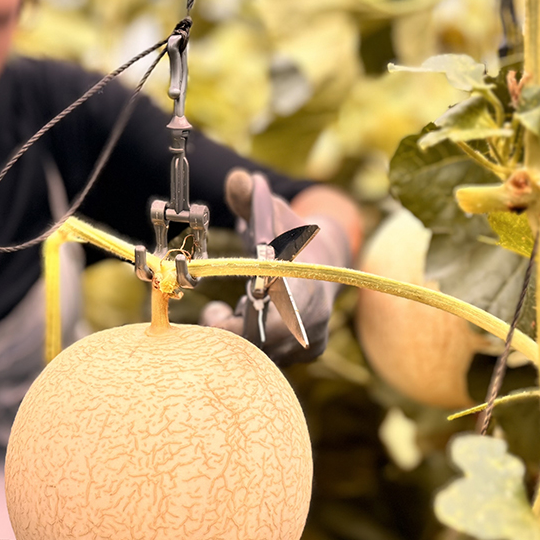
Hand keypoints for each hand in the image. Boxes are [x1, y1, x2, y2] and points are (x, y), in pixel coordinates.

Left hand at [201, 169, 351, 365]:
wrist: (326, 259)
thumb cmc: (291, 232)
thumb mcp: (271, 211)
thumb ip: (250, 199)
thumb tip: (237, 179)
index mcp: (306, 287)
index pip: (274, 318)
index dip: (240, 323)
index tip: (217, 311)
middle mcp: (313, 321)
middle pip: (261, 347)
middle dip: (229, 334)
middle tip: (214, 314)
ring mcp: (310, 342)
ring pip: (262, 356)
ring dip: (235, 339)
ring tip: (224, 314)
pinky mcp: (306, 354)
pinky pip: (269, 360)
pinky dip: (249, 346)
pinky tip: (244, 324)